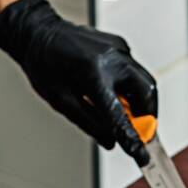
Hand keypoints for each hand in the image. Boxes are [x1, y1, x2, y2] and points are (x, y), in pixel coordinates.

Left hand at [0, 0, 155, 163]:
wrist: (39, 31)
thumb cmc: (44, 64)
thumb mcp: (60, 101)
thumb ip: (89, 123)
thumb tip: (112, 141)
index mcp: (93, 73)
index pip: (119, 115)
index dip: (132, 138)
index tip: (142, 156)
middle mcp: (112, 58)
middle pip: (147, 93)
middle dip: (148, 117)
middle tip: (139, 132)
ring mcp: (119, 48)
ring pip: (145, 81)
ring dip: (141, 102)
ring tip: (124, 113)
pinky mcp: (120, 44)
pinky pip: (134, 70)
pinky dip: (130, 86)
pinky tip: (112, 89)